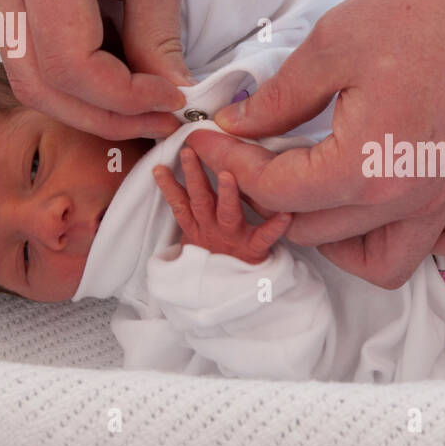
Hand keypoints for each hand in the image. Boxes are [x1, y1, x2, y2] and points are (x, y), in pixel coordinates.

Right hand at [0, 0, 190, 140]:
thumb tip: (174, 99)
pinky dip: (71, 74)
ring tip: (142, 107)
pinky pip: (27, 48)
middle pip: (39, 84)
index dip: (126, 99)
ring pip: (26, 75)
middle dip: (103, 116)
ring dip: (84, 102)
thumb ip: (159, 39)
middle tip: (159, 122)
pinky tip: (116, 79)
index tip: (174, 101)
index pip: (73, 67)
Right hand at [153, 148, 292, 264]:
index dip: (169, 187)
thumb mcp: (196, 243)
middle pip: (200, 200)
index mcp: (199, 228)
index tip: (159, 168)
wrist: (229, 293)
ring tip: (227, 174)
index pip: (180, 204)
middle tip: (189, 153)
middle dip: (194, 176)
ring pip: (226, 214)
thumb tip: (177, 195)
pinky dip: (275, 227)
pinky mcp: (254, 250)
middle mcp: (213, 230)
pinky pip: (266, 237)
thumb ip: (191, 218)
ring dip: (226, 193)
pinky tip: (286, 214)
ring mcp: (233, 239)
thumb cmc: (217, 259)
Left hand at [184, 0, 444, 287]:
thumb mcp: (335, 42)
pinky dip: (419, 242)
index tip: (206, 140)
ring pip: (383, 263)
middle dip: (269, 202)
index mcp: (364, 166)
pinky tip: (392, 208)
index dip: (230, 165)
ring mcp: (444, 200)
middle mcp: (406, 200)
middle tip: (248, 159)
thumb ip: (280, 96)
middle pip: (316, 232)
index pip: (277, 191)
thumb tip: (237, 123)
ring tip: (315, 202)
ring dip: (338, 246)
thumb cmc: (429, 12)